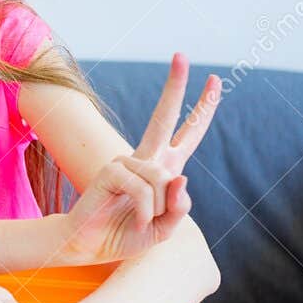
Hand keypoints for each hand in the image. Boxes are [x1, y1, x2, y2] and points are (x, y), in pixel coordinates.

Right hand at [60, 54, 220, 263]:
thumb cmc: (126, 235)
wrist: (90, 247)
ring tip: (141, 221)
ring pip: (164, 179)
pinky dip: (144, 212)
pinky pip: (144, 190)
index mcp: (163, 168)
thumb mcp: (164, 228)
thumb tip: (180, 178)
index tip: (213, 82)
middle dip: (176, 87)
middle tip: (181, 55)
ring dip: (158, 209)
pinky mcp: (111, 171)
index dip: (202, 110)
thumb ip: (179, 208)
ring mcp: (126, 162)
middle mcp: (146, 159)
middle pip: (164, 117)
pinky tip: (134, 222)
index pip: (187, 134)